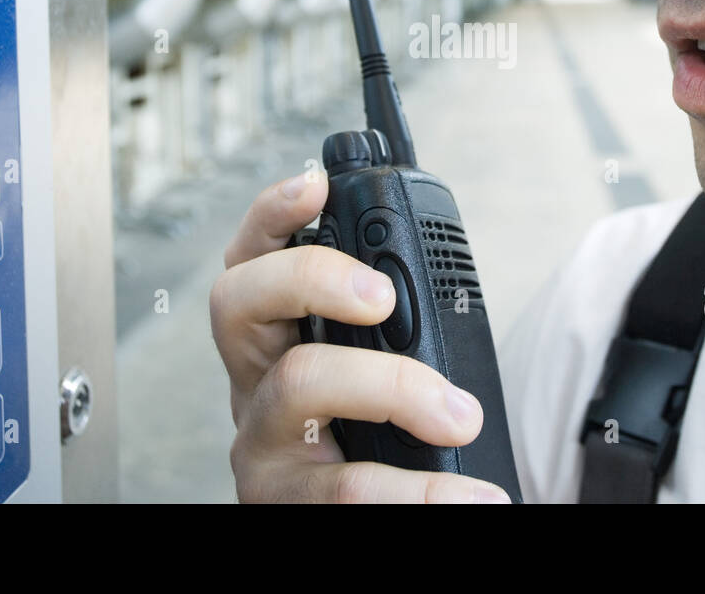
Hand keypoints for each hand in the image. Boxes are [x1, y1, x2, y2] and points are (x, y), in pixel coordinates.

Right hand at [210, 169, 511, 502]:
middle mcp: (252, 381)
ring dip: (391, 389)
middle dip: (313, 277)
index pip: (254, 257)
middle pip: (238, 301)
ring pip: (297, 386)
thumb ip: (393, 327)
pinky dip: (414, 495)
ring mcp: (260, 443)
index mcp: (276, 336)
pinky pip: (341, 488)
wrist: (367, 519)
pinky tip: (466, 497)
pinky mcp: (280, 504)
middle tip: (384, 298)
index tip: (316, 186)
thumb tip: (450, 280)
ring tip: (460, 416)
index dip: (274, 214)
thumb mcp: (376, 368)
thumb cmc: (374, 439)